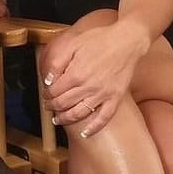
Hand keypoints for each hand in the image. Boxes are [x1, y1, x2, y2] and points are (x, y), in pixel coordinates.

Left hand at [41, 18, 150, 136]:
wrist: (127, 41)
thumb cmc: (100, 40)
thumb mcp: (74, 43)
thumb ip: (58, 61)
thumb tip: (48, 80)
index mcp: (76, 74)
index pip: (55, 91)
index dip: (47, 94)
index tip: (46, 93)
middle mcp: (88, 87)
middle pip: (64, 103)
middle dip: (52, 106)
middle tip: (48, 106)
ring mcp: (103, 94)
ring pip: (79, 113)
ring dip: (65, 119)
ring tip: (58, 119)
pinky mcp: (115, 98)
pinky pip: (104, 118)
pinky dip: (94, 128)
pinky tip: (85, 133)